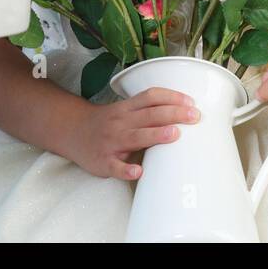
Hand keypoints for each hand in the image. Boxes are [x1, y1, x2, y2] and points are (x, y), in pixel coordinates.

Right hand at [64, 86, 200, 180]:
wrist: (72, 131)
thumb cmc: (107, 122)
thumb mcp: (124, 110)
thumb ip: (148, 112)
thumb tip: (182, 114)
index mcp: (127, 108)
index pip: (151, 96)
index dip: (172, 97)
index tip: (191, 102)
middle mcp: (121, 122)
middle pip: (149, 114)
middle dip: (174, 114)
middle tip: (195, 116)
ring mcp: (112, 142)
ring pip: (136, 136)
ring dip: (156, 134)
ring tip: (175, 134)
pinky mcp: (104, 161)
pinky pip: (115, 166)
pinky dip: (126, 169)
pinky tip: (138, 172)